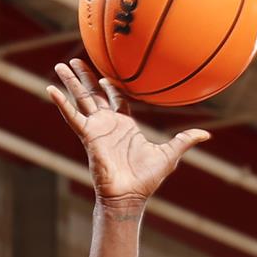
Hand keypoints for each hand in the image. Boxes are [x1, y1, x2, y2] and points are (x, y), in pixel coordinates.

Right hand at [48, 58, 207, 203]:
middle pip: (93, 95)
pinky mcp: (88, 136)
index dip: (111, 87)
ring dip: (71, 82)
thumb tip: (207, 134)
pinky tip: (50, 89)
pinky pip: (72, 117)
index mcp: (126, 126)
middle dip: (85, 78)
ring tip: (60, 65)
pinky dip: (61, 103)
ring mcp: (96, 129)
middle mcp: (108, 125)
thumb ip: (185, 141)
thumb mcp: (170, 156)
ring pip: (81, 100)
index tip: (106, 76)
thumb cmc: (147, 179)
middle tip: (75, 61)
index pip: (116, 100)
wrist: (129, 195)